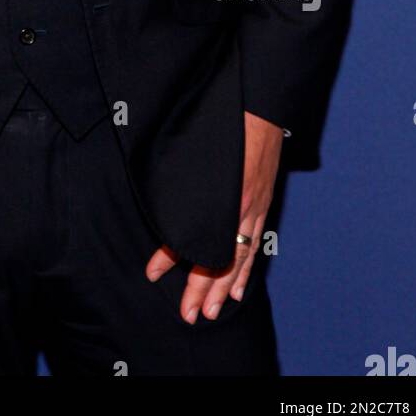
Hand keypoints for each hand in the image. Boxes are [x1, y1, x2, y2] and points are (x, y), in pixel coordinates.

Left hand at [144, 110, 283, 322]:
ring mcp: (254, 206)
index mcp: (220, 194)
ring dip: (224, 287)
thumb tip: (161, 202)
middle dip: (202, 288)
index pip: (193, 236)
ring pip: (238, 257)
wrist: (259, 102)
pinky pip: (255, 243)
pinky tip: (238, 288)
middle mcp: (238, 205)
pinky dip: (244, 268)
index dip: (171, 256)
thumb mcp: (194, 147)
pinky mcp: (261, 202)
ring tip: (212, 311)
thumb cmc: (224, 120)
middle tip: (189, 313)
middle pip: (219, 257)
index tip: (153, 272)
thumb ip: (181, 176)